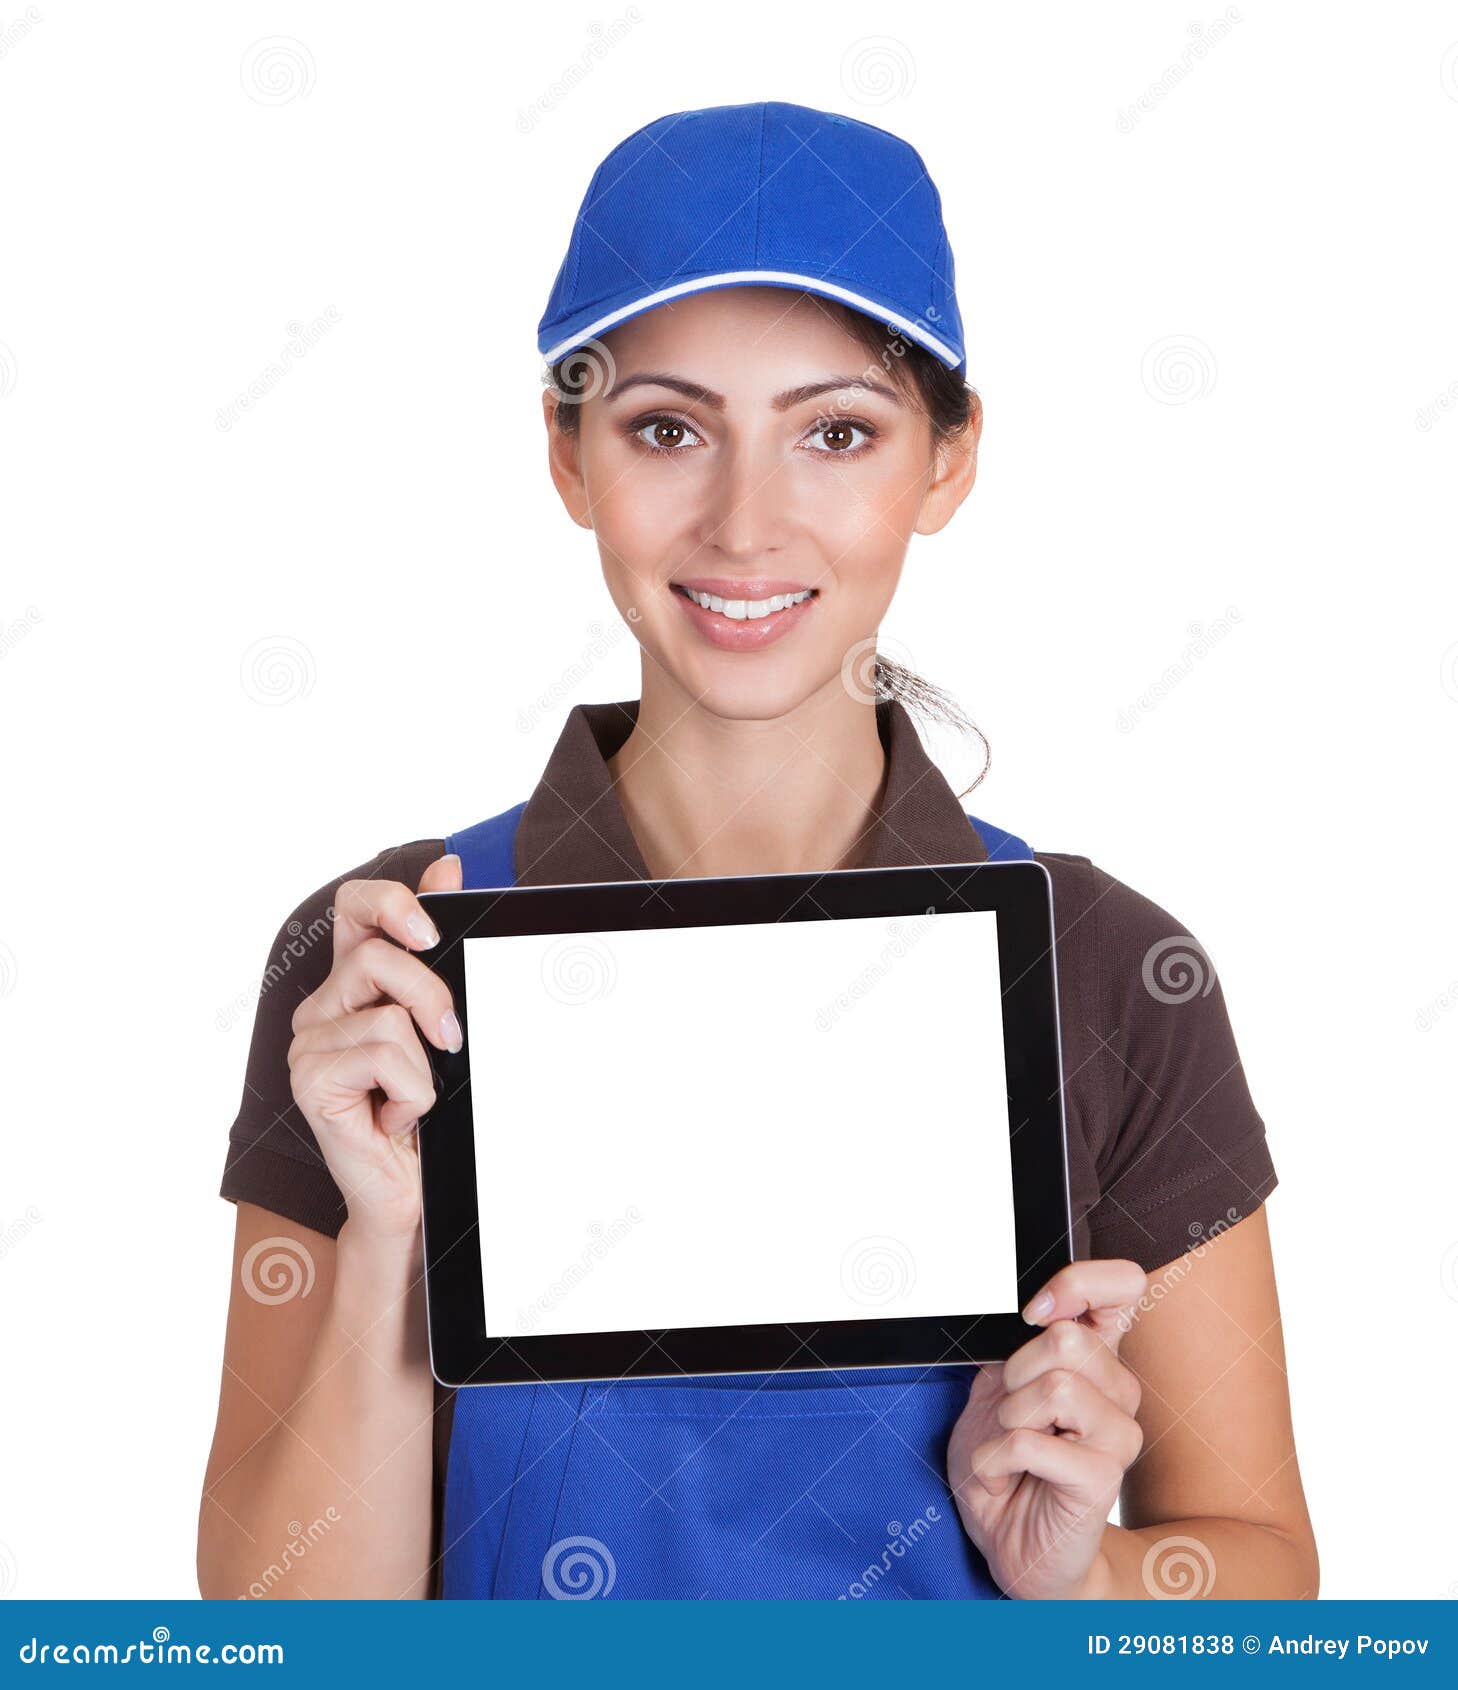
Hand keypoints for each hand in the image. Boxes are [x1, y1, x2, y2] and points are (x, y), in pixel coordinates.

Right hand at [287, 853, 462, 1242]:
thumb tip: (450, 866)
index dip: (390, 900)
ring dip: (427, 1063)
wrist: (412, 1191)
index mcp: (353, 981)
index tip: (431, 930)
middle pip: (376, 956)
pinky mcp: (309, 1081)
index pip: (354, 906)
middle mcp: (322, 1006)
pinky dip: (413, 1093)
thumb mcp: (442, 1022)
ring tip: (414, 1096)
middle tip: (452, 1038)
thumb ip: (438, 948)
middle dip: (430, 994)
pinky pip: (384, 1058)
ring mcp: (309, 1043)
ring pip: (389, 1015)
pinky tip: (398, 1118)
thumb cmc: (429, 1109)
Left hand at [946, 1259, 1147, 1598]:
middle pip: (1067, 1338)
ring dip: (1006, 1418)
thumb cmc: (1003, 1466)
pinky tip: (1002, 1478)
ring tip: (1008, 1447)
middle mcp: (1117, 1390)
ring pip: (1056, 1386)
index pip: (1122, 1287)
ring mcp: (1117, 1436)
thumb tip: (1035, 1316)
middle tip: (1008, 1414)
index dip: (1080, 1283)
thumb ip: (1015, 1349)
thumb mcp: (993, 1391)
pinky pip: (1031, 1441)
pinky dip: (994, 1457)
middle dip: (1014, 1373)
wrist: (1007, 1543)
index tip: (1035, 1311)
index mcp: (1095, 1358)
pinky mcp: (1104, 1480)